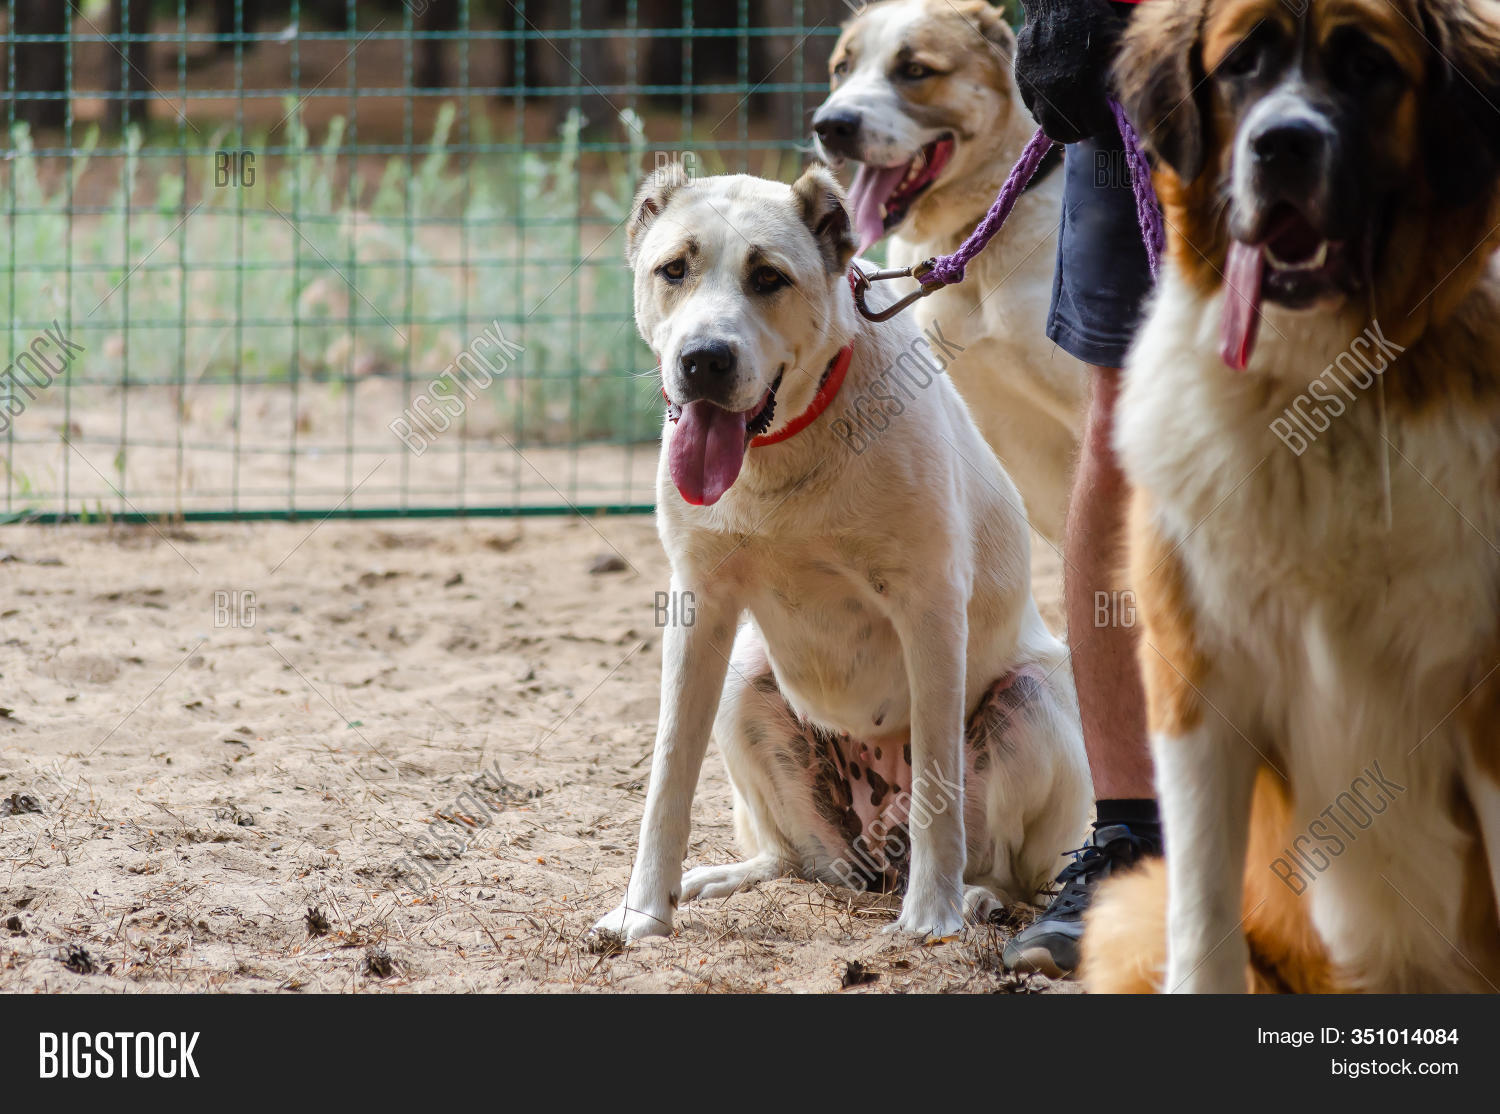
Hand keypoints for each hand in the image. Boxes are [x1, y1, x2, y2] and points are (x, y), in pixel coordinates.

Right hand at [1015, 0, 1126, 143]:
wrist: (1056, 4)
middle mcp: (1059, 95)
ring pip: (1048, 126)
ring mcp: (1038, 91)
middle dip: (1082, 132)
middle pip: (1069, 134)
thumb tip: (1121, 100)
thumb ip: (1116, 79)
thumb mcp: (1114, 47)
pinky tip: (1056, 101)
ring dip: (1061, 126)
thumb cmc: (1092, 22)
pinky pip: (1034, 109)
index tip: (1107, 117)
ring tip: (1071, 118)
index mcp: (1085, 87)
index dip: (1104, 123)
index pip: (1096, 125)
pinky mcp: (1024, 84)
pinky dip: (1046, 111)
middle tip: (1088, 125)